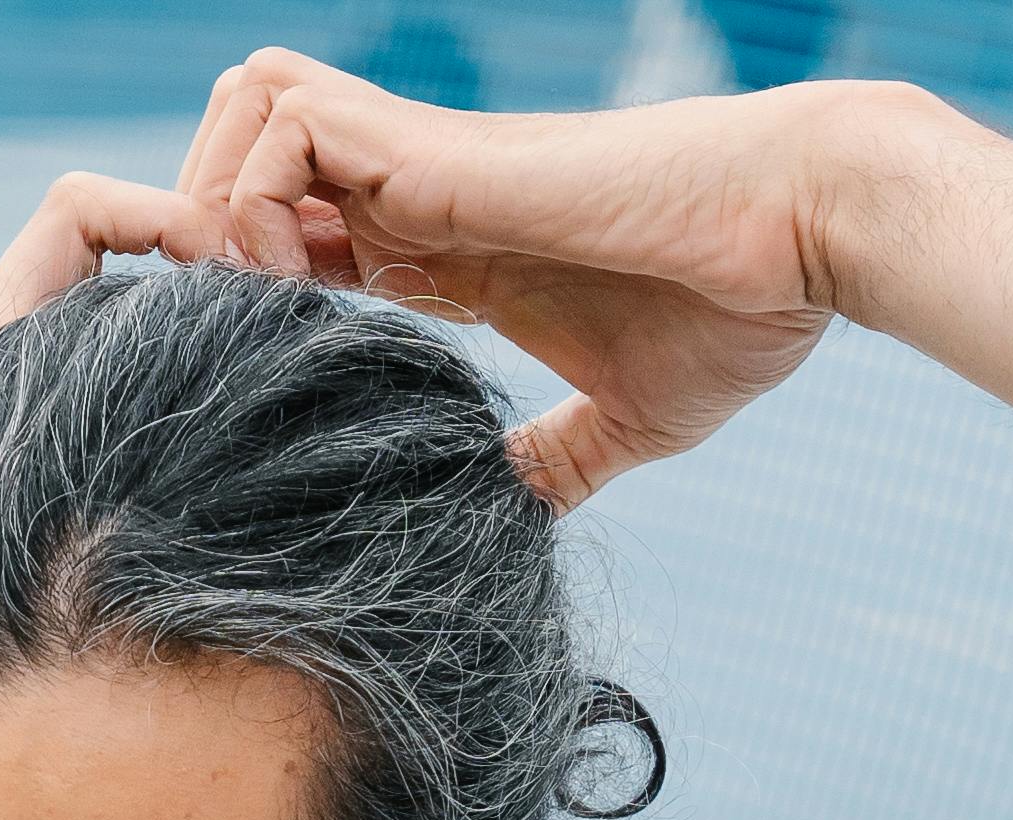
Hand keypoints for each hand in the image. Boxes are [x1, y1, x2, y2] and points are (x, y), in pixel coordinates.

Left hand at [168, 53, 841, 507]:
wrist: (805, 235)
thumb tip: (522, 515)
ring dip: (221, 202)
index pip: (301, 235)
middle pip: (246, 151)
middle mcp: (425, 192)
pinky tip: (289, 292)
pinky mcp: (437, 153)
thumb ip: (566, 457)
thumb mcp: (632, 416)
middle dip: (207, 228)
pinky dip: (253, 203)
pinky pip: (283, 129)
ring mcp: (425, 163)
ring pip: (247, 110)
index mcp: (455, 245)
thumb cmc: (742, 310)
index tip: (255, 381)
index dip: (254, 291)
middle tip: (230, 333)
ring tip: (253, 310)